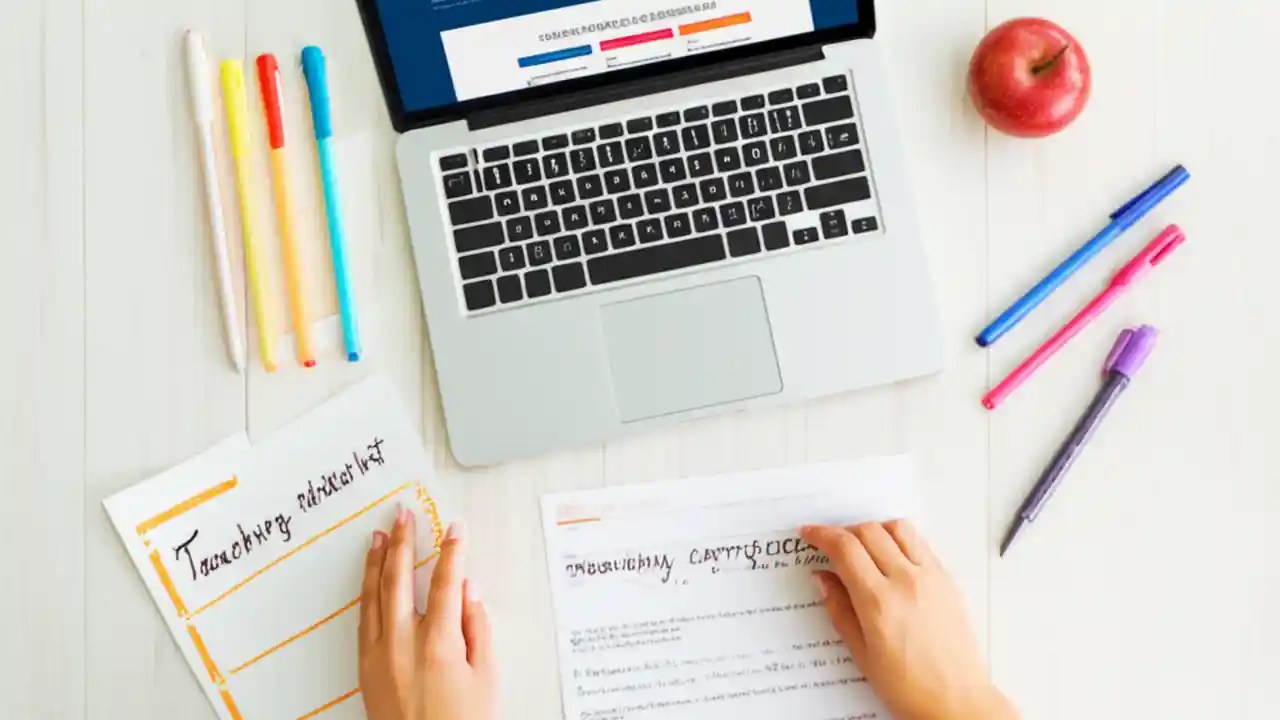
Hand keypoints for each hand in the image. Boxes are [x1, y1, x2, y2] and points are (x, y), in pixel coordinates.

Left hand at [359, 509, 497, 719]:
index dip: (452, 551)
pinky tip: (370, 579)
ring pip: (373, 595)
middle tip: (403, 514)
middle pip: (399, 578)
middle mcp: (403, 643)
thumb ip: (478, 628)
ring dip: (375, 561)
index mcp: (439, 643)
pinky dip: (366, 592)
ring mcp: (379, 654)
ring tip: (379, 536)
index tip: (454, 529)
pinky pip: (364, 618)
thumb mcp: (486, 677)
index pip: (445, 582)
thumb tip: (468, 591)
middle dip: (402, 541)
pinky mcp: (365, 666)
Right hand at [801, 521, 1016, 719]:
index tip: (810, 534)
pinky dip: (901, 539)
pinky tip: (892, 554)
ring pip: (898, 528)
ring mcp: (931, 578)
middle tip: (831, 541)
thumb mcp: (861, 654)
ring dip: (875, 528)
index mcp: (879, 602)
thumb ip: (839, 609)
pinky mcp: (948, 581)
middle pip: (869, 531)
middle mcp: (906, 582)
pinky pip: (922, 544)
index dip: (822, 535)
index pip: (845, 549)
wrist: (956, 701)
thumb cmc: (911, 688)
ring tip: (862, 543)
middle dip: (844, 530)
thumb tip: (824, 579)